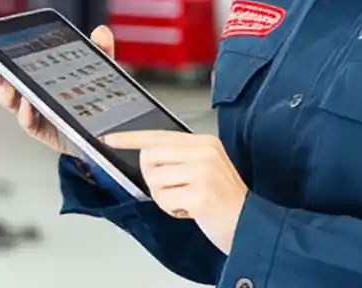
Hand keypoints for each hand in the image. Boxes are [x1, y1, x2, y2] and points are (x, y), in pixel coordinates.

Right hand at [0, 24, 116, 154]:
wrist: (109, 134)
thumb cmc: (99, 102)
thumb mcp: (102, 72)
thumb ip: (101, 52)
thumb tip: (101, 31)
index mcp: (45, 78)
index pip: (21, 66)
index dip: (7, 58)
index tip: (0, 48)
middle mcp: (37, 95)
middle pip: (11, 84)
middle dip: (1, 75)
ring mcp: (39, 114)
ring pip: (13, 104)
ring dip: (8, 94)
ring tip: (11, 85)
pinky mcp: (44, 131)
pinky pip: (28, 123)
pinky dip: (25, 113)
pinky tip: (28, 104)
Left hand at [102, 130, 247, 253]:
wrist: (251, 225)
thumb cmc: (225, 200)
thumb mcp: (206, 168)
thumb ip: (180, 158)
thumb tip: (146, 156)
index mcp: (205, 142)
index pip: (158, 136)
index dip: (131, 138)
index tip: (110, 138)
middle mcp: (205, 152)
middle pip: (150, 157)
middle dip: (154, 179)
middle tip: (175, 191)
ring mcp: (203, 173)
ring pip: (154, 180)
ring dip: (164, 197)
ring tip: (186, 202)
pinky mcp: (200, 195)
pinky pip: (164, 199)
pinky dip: (171, 210)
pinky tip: (189, 211)